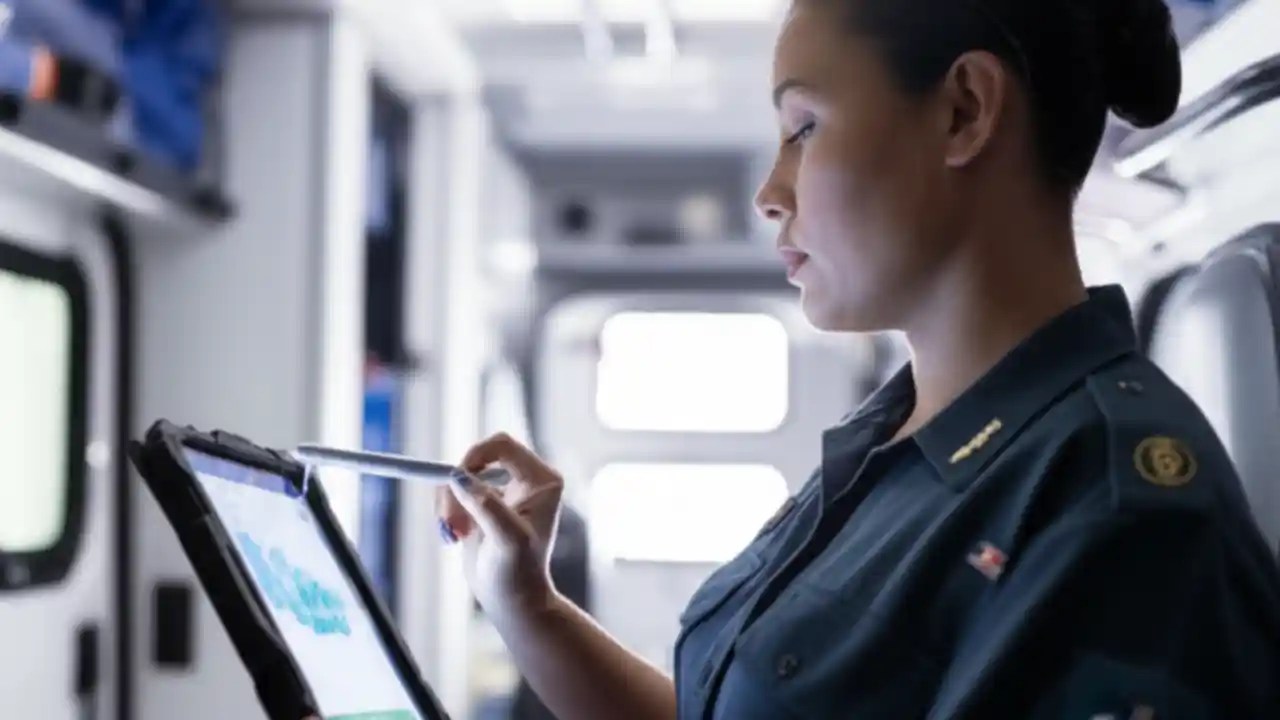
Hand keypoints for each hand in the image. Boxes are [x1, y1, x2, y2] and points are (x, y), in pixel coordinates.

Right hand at [437, 433, 564, 620]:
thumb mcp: (507, 539)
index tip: (453, 481)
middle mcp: (527, 479)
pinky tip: (454, 535)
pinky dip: (447, 508)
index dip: (473, 457)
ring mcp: (506, 490)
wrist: (512, 600)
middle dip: (456, 486)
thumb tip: (458, 476)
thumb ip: (485, 504)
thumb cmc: (519, 574)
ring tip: (453, 533)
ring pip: (462, 475)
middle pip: (477, 457)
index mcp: (542, 480)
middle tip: (448, 519)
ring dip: (449, 501)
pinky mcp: (486, 503)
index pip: (502, 446)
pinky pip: (455, 490)